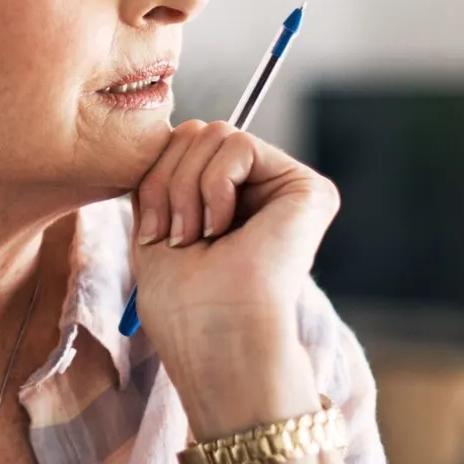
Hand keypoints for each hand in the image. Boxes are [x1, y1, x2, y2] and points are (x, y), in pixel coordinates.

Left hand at [129, 120, 340, 432]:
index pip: (180, 145)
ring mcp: (287, 191)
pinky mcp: (309, 190)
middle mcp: (262, 193)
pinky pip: (239, 143)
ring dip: (186, 189)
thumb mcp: (155, 220)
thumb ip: (166, 171)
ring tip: (200, 237)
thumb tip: (179, 128)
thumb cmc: (182, 299)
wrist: (216, 335)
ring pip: (213, 132)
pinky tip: (224, 229)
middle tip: (178, 237)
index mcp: (228, 203)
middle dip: (168, 182)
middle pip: (196, 132)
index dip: (154, 179)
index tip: (155, 234)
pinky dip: (213, 185)